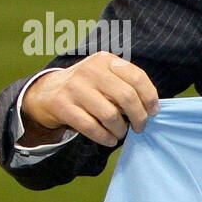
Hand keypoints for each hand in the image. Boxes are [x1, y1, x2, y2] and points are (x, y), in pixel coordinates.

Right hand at [20, 52, 159, 147]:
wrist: (48, 92)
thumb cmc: (88, 87)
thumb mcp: (106, 77)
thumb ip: (127, 86)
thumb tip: (152, 109)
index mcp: (105, 60)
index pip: (137, 77)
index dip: (150, 97)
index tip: (153, 112)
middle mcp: (90, 70)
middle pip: (126, 97)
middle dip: (139, 117)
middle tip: (140, 127)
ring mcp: (74, 87)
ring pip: (110, 115)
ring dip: (121, 130)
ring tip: (122, 133)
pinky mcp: (62, 105)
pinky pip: (91, 127)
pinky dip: (105, 138)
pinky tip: (110, 140)